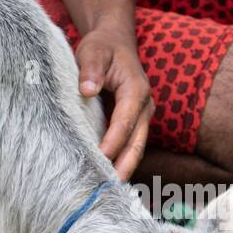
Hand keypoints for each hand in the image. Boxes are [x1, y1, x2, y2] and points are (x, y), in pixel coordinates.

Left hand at [76, 26, 153, 178]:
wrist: (115, 43)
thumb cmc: (103, 47)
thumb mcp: (93, 50)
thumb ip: (90, 69)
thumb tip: (87, 90)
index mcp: (136, 90)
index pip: (125, 121)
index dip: (113, 141)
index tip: (100, 157)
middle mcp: (145, 107)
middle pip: (137, 142)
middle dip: (125, 165)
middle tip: (111, 187)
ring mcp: (142, 117)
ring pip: (135, 147)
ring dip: (123, 167)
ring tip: (108, 190)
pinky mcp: (134, 123)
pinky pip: (129, 145)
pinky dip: (120, 160)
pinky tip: (106, 175)